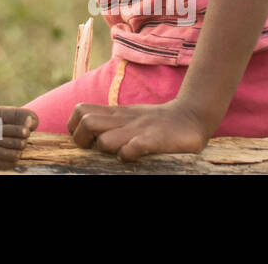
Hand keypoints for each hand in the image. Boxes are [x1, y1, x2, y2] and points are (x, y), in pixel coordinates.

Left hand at [67, 100, 213, 160]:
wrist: (191, 116)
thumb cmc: (156, 122)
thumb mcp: (129, 116)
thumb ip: (110, 121)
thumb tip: (88, 135)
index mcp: (115, 114)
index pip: (80, 111)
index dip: (75, 127)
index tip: (85, 140)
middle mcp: (122, 120)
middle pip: (85, 122)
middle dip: (82, 140)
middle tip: (95, 149)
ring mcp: (137, 129)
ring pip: (104, 140)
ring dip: (105, 149)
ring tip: (116, 154)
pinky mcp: (153, 140)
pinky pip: (132, 148)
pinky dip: (127, 155)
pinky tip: (133, 157)